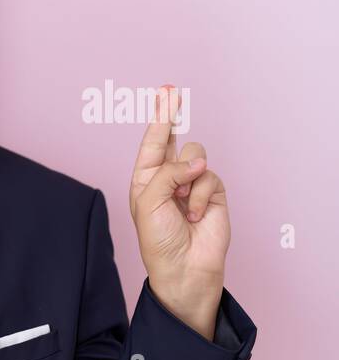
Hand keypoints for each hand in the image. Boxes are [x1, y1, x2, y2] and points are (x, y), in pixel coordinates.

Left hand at [128, 84, 229, 338]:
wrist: (184, 267)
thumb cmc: (158, 239)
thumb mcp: (149, 202)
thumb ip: (167, 174)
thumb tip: (197, 161)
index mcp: (146, 178)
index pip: (153, 142)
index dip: (159, 116)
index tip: (166, 91)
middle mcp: (168, 177)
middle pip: (175, 138)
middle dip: (172, 116)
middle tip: (173, 93)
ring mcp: (192, 183)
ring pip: (195, 154)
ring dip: (186, 176)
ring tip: (181, 200)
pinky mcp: (213, 192)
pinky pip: (209, 176)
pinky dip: (200, 195)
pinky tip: (195, 214)